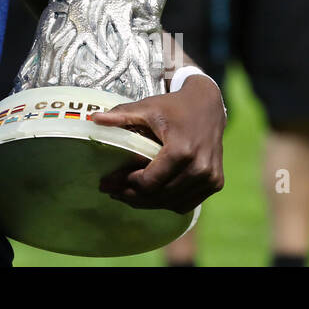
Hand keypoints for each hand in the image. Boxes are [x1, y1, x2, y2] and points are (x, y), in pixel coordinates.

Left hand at [88, 76, 225, 213]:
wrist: (208, 105)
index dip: (124, 184)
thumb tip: (92, 118)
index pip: (149, 182)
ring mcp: (210, 178)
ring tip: (126, 195)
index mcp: (182, 150)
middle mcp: (199, 168)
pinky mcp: (215, 183)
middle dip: (131, 196)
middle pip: (159, 196)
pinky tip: (149, 196)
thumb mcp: (146, 107)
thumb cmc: (174, 106)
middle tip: (111, 192)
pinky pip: (187, 203)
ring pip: (172, 203)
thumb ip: (120, 115)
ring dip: (148, 203)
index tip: (105, 182)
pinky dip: (167, 202)